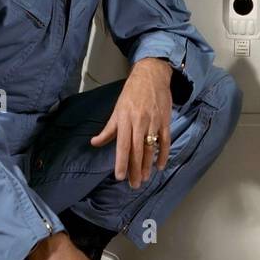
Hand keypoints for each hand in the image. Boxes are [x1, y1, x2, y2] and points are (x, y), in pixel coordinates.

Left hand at [90, 57, 172, 185]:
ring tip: (144, 178)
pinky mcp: (165, 120)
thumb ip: (108, 129)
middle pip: (137, 150)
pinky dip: (163, 154)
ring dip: (148, 165)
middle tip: (134, 184)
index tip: (120, 177)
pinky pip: (165, 141)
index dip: (122, 162)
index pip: (123, 145)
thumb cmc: (132, 92)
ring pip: (151, 148)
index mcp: (125, 119)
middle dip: (136, 169)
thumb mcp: (117, 109)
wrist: (152, 74)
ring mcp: (154, 121)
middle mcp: (139, 122)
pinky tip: (160, 166)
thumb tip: (94, 143)